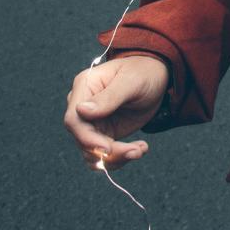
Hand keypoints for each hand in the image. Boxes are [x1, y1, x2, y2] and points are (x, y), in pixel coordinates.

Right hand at [63, 54, 169, 171]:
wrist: (155, 77)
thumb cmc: (142, 72)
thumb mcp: (130, 81)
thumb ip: (108, 97)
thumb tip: (80, 110)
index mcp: (84, 87)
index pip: (74, 120)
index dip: (87, 139)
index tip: (108, 148)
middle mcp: (82, 107)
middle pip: (83, 140)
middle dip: (109, 152)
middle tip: (135, 151)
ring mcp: (92, 122)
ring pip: (92, 153)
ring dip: (116, 158)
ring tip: (140, 150)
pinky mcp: (103, 134)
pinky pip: (103, 155)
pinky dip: (120, 158)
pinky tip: (139, 149)